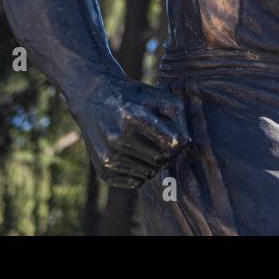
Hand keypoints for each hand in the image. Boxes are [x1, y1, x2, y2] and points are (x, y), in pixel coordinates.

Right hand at [70, 76, 189, 188]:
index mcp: (131, 116)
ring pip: (149, 172)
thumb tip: (185, 144)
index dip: (179, 142)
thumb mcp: (156, 96)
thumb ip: (176, 116)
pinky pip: (136, 182)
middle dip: (167, 152)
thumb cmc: (132, 97)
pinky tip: (134, 155)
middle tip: (163, 142)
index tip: (177, 136)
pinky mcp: (103, 170)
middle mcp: (117, 138)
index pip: (171, 142)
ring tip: (146, 146)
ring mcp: (108, 156)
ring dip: (154, 162)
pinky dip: (140, 171)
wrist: (93, 98)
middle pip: (161, 159)